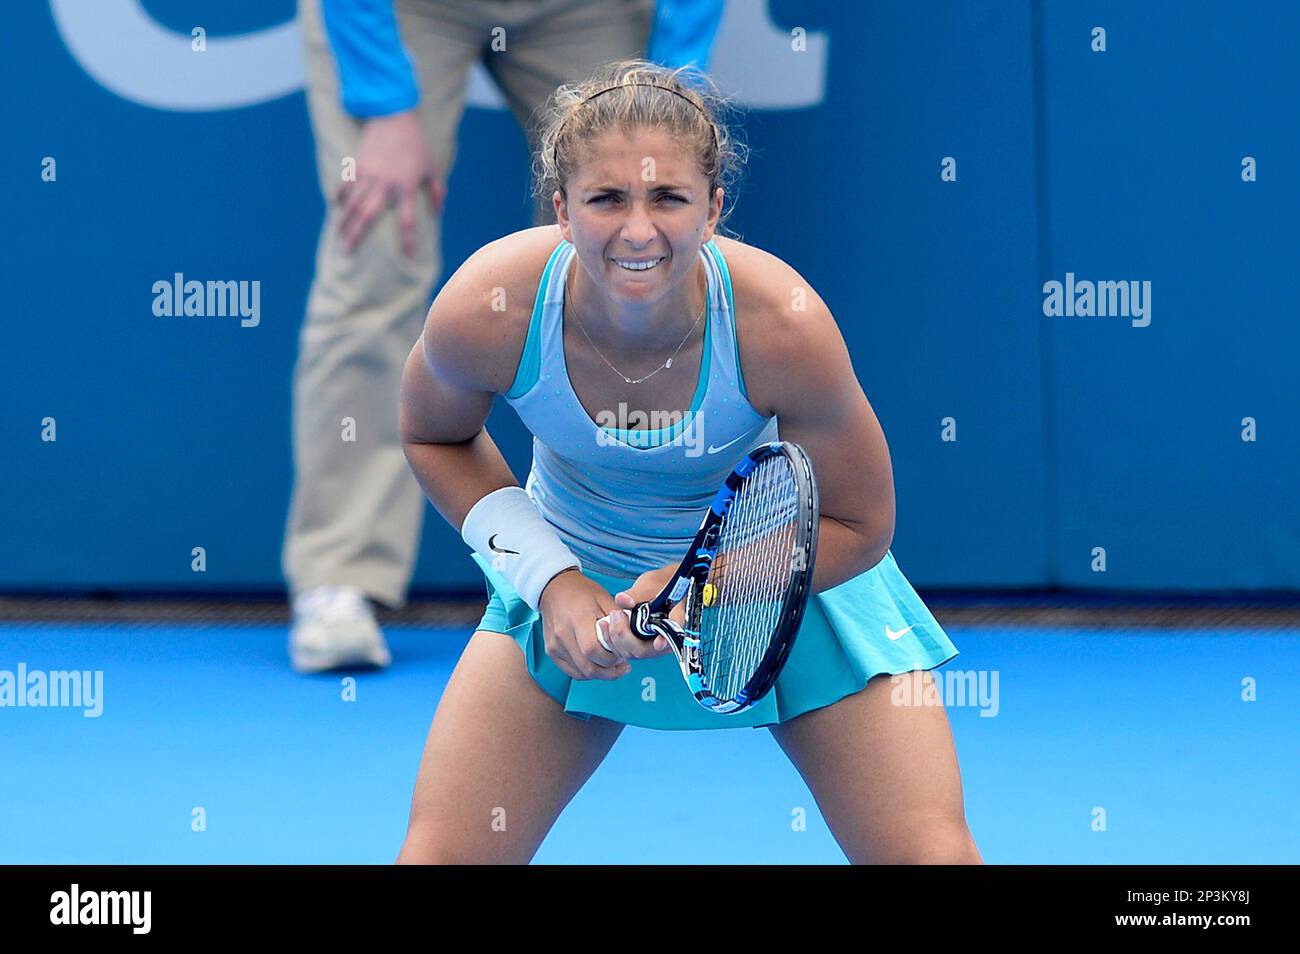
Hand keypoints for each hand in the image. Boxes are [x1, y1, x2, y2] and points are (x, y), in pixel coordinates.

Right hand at [337, 109, 445, 256]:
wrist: (394, 117)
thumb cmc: (416, 144)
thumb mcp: (432, 167)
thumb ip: (437, 192)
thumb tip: (439, 213)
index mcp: (407, 187)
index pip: (408, 220)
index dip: (408, 240)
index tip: (408, 257)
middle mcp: (385, 184)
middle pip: (368, 216)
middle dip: (356, 235)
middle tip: (347, 251)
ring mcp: (368, 174)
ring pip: (352, 203)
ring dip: (344, 220)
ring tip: (339, 235)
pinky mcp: (357, 165)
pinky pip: (345, 185)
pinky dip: (339, 196)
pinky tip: (336, 207)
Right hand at [536, 569, 631, 681]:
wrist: (555, 588)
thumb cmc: (582, 592)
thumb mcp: (604, 598)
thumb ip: (618, 619)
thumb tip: (632, 637)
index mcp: (578, 620)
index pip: (593, 650)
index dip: (611, 659)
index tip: (623, 657)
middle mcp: (563, 635)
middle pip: (587, 667)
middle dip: (609, 672)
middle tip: (622, 666)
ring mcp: (555, 645)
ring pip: (580, 673)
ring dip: (599, 674)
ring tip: (612, 666)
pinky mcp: (551, 651)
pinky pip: (572, 671)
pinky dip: (587, 673)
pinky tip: (597, 666)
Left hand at [596, 565, 681, 661]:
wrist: (661, 589)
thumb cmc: (660, 585)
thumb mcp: (650, 584)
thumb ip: (636, 594)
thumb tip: (622, 600)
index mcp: (676, 621)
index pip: (673, 634)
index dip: (665, 641)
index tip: (659, 643)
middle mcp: (666, 639)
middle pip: (644, 650)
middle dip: (625, 635)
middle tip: (617, 614)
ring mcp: (652, 646)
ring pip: (632, 653)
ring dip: (615, 637)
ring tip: (612, 615)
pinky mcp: (640, 646)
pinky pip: (624, 651)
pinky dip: (611, 639)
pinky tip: (604, 624)